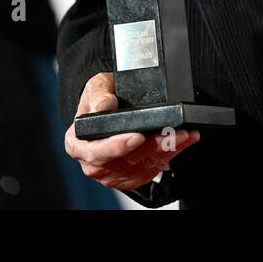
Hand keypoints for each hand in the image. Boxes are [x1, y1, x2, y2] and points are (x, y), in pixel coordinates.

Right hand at [65, 72, 200, 192]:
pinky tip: (184, 140)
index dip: (116, 147)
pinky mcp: (134, 176)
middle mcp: (94, 163)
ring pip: (144, 164)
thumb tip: (105, 106)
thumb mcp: (97, 86)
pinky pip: (156, 166)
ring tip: (184, 133)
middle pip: (125, 160)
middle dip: (152, 146)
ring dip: (168, 148)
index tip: (137, 137)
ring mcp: (115, 172)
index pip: (96, 152)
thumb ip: (99, 93)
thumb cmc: (102, 98)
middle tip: (171, 132)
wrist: (113, 107)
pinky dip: (173, 153)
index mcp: (77, 144)